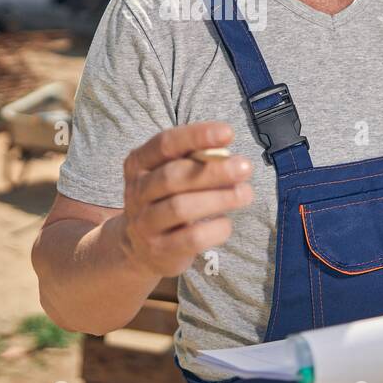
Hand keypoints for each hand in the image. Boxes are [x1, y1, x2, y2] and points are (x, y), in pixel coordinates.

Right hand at [118, 121, 254, 277]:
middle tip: (245, 167)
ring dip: (219, 198)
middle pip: (173, 176)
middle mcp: (137, 191)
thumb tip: (227, 155)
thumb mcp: (171, 175)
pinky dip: (215, 229)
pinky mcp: (160, 249)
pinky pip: (191, 238)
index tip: (228, 133)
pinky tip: (227, 223)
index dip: (197, 135)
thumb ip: (194, 161)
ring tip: (246, 193)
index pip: (165, 143)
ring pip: (181, 207)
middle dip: (214, 170)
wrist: (140, 248)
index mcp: (139, 163)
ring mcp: (145, 222)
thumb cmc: (166, 200)